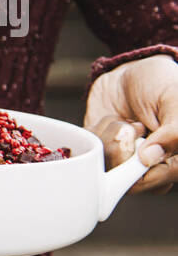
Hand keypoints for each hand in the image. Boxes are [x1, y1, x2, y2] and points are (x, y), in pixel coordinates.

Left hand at [85, 54, 177, 193]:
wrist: (132, 72)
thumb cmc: (161, 85)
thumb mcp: (174, 100)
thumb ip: (174, 132)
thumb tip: (148, 159)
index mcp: (173, 161)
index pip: (156, 183)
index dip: (141, 167)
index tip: (140, 141)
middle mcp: (147, 168)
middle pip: (124, 181)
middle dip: (124, 148)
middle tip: (135, 125)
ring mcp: (120, 162)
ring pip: (103, 168)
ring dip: (111, 137)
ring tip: (126, 121)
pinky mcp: (98, 152)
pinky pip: (87, 154)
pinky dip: (96, 133)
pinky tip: (109, 122)